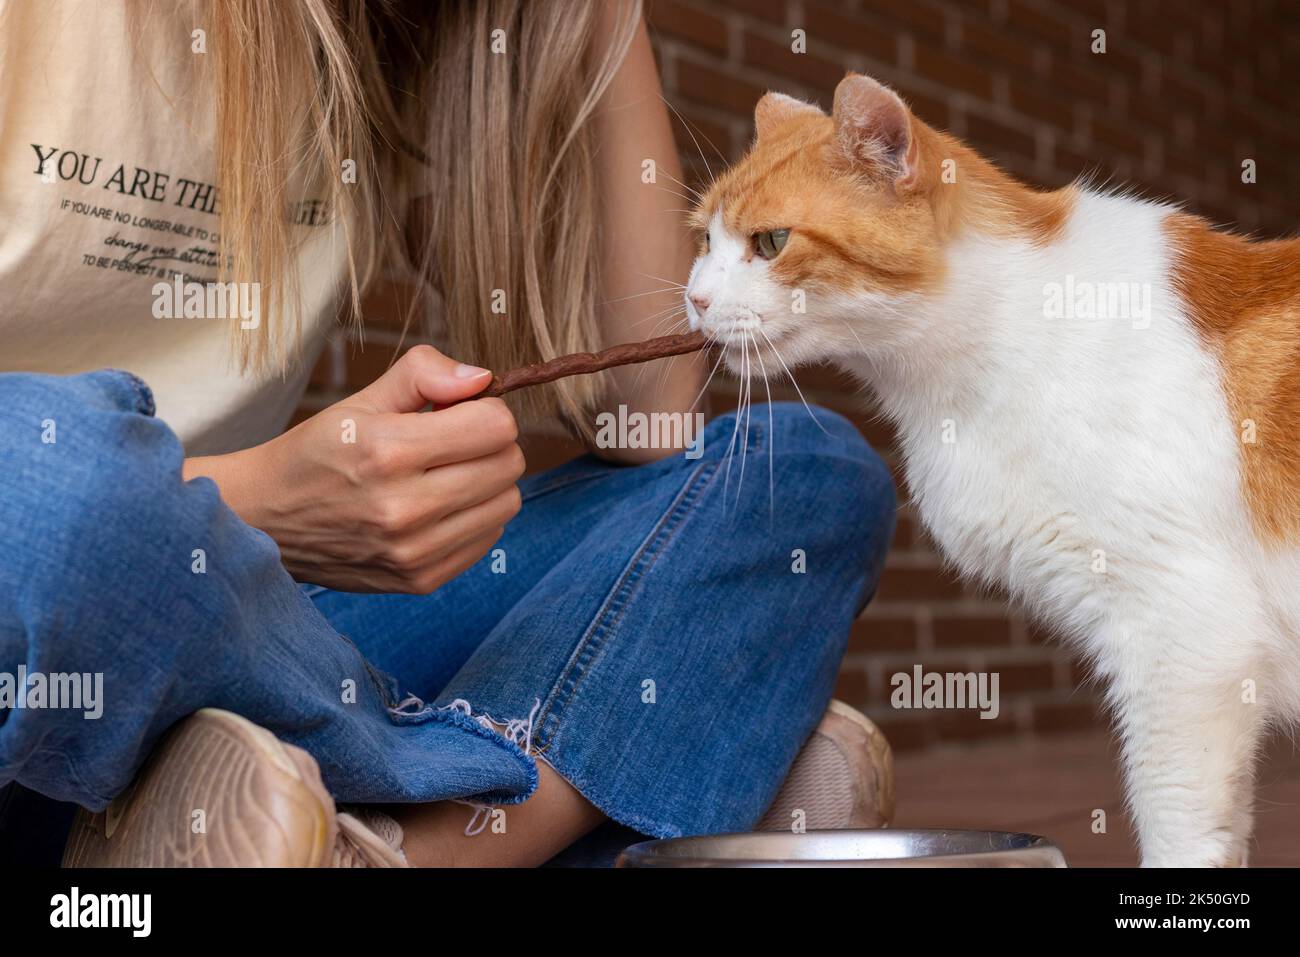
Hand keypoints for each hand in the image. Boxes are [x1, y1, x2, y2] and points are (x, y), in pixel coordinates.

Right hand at [189, 346, 523, 592]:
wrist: (265, 521)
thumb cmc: (317, 453)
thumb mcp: (360, 401)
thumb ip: (423, 375)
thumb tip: (482, 378)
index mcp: (386, 451)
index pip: (496, 426)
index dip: (485, 410)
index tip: (458, 413)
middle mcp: (403, 507)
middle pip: (509, 464)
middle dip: (491, 443)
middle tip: (455, 442)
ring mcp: (413, 551)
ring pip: (507, 503)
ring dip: (488, 482)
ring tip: (447, 474)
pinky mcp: (420, 580)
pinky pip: (488, 538)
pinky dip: (476, 517)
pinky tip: (439, 507)